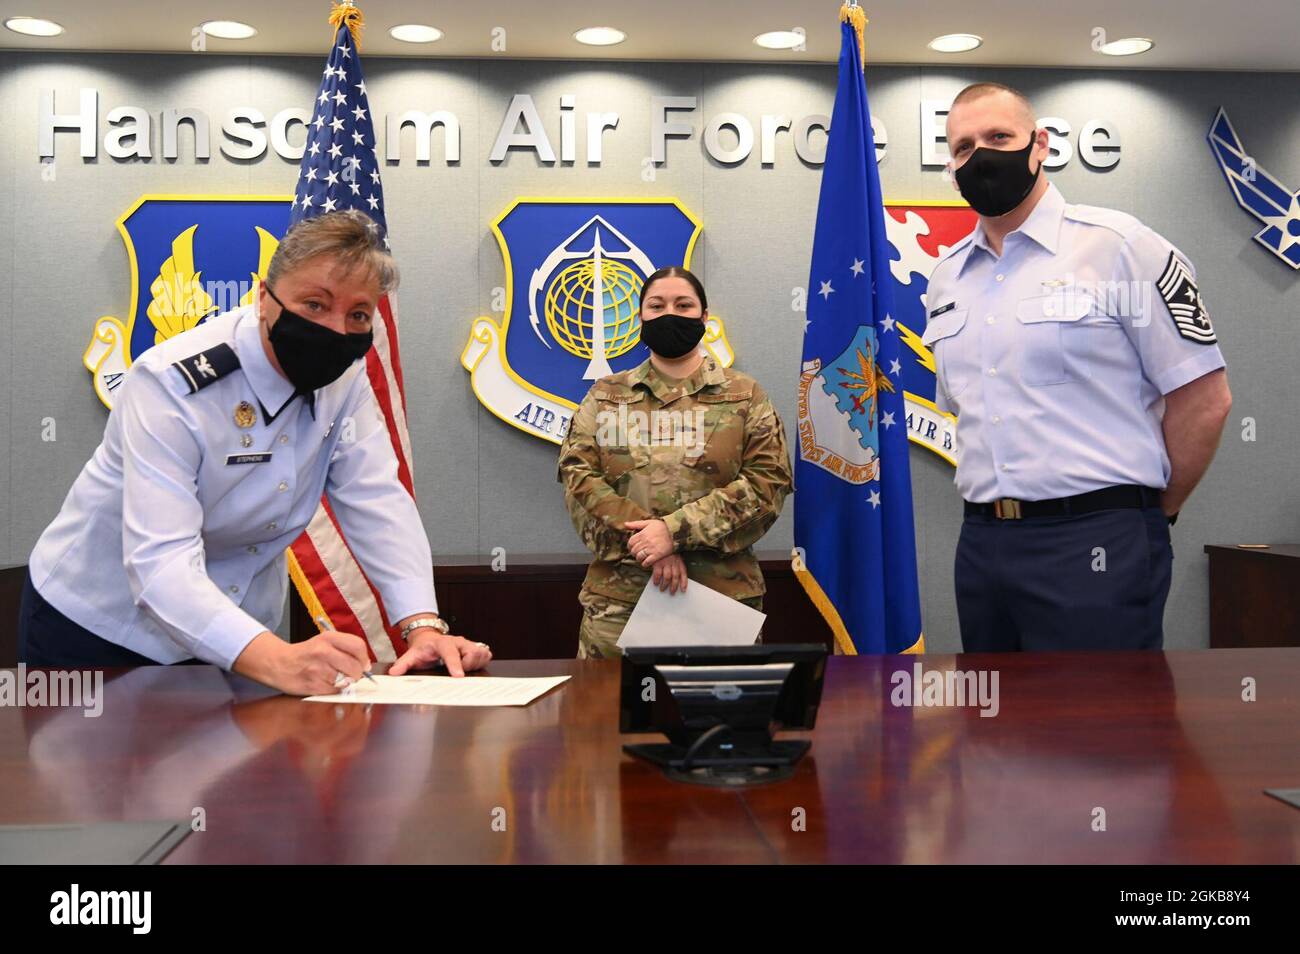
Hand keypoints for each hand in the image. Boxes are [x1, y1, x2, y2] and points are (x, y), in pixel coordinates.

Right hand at [234, 630, 370, 696]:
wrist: (279, 663)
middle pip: (355, 666)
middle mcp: (323, 651)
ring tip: (334, 677)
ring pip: (346, 680)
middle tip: (350, 675)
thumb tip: (366, 666)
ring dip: (344, 683)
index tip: (364, 665)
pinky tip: (324, 683)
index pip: (358, 646)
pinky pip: (334, 691)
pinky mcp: (313, 684)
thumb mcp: (324, 642)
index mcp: (329, 638)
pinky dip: (333, 690)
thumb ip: (345, 649)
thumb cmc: (305, 653)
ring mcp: (317, 669)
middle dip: (357, 674)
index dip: (364, 659)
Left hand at [389, 629, 491, 676]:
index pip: (450, 652)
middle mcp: (458, 641)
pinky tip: (473, 667)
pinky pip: (486, 654)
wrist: (429, 638)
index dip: (455, 664)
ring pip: (481, 653)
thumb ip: (403, 664)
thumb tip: (394, 673)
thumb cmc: (423, 649)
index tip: (458, 676)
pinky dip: (483, 661)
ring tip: (464, 669)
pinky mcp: (475, 647)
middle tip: (458, 673)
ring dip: (475, 664)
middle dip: (467, 666)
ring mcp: (468, 644)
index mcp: (443, 643)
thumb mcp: (411, 655)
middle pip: (471, 652)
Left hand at [625, 518, 673, 566]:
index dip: (630, 546)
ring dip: (639, 558)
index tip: (632, 547)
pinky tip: (646, 563)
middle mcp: (645, 541)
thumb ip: (636, 524)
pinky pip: (647, 562)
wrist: (676, 532)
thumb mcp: (649, 522)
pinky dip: (645, 564)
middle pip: (634, 550)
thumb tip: (625, 524)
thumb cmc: (662, 526)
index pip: (630, 542)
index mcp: (642, 533)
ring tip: (641, 558)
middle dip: (634, 553)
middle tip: (637, 553)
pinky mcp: (657, 555)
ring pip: (639, 557)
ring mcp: (651, 549)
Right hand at [650, 553, 687, 593]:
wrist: (659, 541)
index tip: (683, 590)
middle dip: (674, 586)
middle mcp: (673, 562)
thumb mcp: (675, 556)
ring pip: (667, 577)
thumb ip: (676, 565)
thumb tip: (676, 579)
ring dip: (665, 585)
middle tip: (672, 592)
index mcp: (679, 561)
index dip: (684, 582)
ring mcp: (665, 562)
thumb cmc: (667, 552)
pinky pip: (658, 574)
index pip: (683, 573)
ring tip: (662, 589)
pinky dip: (656, 580)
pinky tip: (656, 583)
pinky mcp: (657, 563)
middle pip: (675, 577)